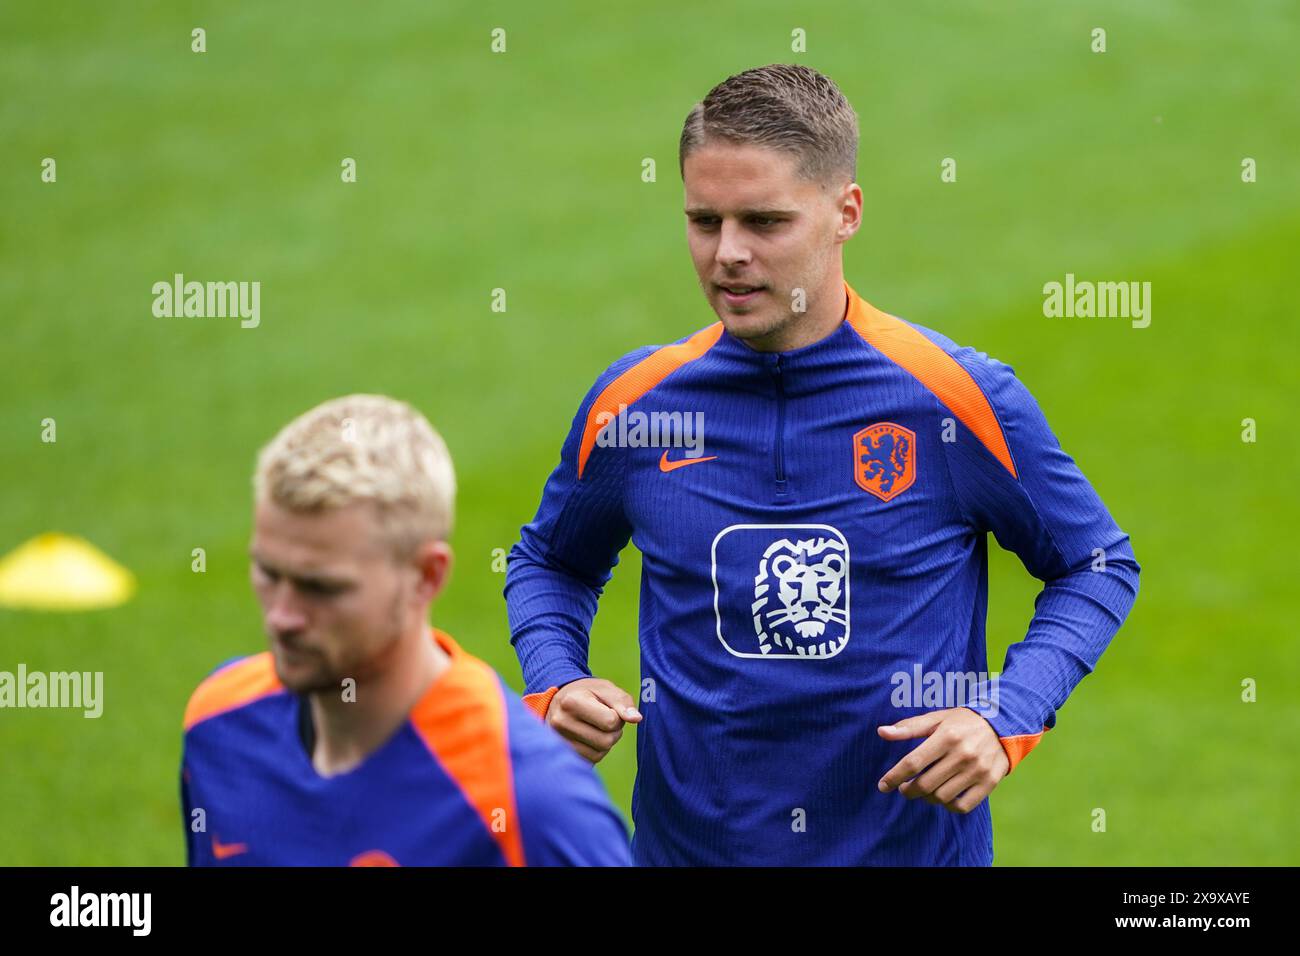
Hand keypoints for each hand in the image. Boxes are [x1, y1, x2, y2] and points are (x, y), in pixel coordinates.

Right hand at [546, 678, 641, 763]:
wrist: (559, 701)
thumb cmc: (587, 693)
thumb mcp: (605, 689)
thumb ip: (623, 702)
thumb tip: (636, 719)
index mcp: (571, 702)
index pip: (610, 721)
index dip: (617, 717)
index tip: (609, 709)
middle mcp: (561, 723)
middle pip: (605, 741)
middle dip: (613, 731)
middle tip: (605, 720)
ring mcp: (559, 741)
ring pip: (599, 754)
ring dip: (605, 742)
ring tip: (596, 727)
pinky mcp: (562, 754)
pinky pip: (590, 762)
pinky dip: (596, 751)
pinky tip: (589, 738)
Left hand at [876, 707, 1009, 813]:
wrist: (1004, 725)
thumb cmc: (963, 722)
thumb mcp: (936, 718)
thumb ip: (909, 727)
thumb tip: (881, 732)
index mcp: (947, 736)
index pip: (913, 762)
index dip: (894, 776)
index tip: (882, 785)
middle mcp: (963, 754)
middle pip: (925, 784)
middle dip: (908, 790)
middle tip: (903, 788)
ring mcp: (977, 770)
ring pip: (942, 797)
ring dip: (926, 798)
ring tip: (923, 790)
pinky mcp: (989, 783)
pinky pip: (963, 806)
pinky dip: (948, 806)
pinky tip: (943, 797)